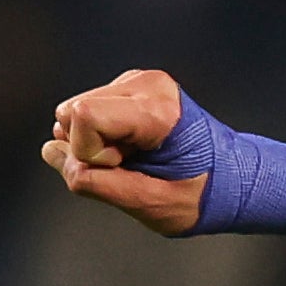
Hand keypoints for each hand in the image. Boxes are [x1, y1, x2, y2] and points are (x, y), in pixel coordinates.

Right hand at [40, 69, 204, 235]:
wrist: (234, 179)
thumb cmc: (201, 195)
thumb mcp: (151, 203)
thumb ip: (97, 183)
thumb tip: (51, 150)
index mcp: (159, 108)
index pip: (84, 115)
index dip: (91, 152)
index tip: (127, 166)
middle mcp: (146, 83)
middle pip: (70, 113)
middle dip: (90, 147)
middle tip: (134, 164)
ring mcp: (135, 81)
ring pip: (71, 114)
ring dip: (94, 143)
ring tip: (137, 157)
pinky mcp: (125, 88)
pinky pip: (83, 115)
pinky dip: (100, 137)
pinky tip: (134, 148)